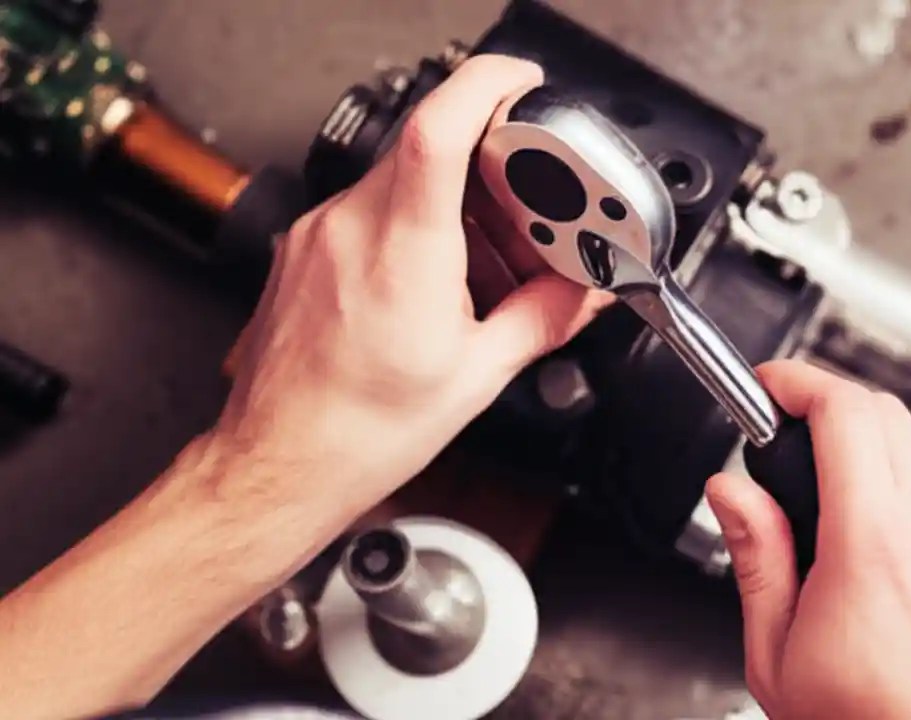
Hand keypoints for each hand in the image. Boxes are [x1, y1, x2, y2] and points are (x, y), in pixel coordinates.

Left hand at [210, 54, 607, 518]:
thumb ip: (544, 317)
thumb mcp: (476, 376)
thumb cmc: (358, 431)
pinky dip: (415, 223)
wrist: (280, 463)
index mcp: (403, 254)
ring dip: (455, 200)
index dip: (485, 86)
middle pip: (430, 147)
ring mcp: (319, 232)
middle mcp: (351, 228)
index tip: (520, 83)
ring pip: (401, 176)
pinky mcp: (303, 246)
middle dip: (490, 164)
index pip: (437, 128)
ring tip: (480, 263)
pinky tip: (435, 279)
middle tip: (523, 207)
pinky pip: (370, 206)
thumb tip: (586, 290)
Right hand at [707, 361, 910, 719]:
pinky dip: (910, 500)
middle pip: (887, 416)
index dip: (799, 381)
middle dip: (829, 408)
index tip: (771, 385)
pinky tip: (883, 554)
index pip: (847, 412)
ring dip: (871, 458)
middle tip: (788, 436)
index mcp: (875, 547)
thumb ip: (756, 558)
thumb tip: (731, 494)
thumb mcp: (777, 656)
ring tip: (831, 515)